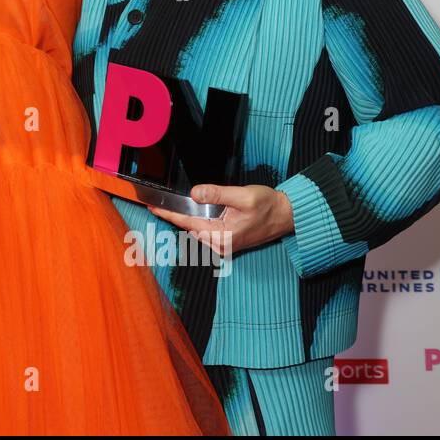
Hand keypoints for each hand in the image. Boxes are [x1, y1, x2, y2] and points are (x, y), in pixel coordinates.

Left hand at [147, 184, 294, 255]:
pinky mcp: (226, 241)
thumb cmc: (268, 206)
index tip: (153, 207)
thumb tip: (195, 194)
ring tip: (171, 207)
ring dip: (185, 219)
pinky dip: (196, 221)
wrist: (286, 215)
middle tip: (157, 203)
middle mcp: (221, 245)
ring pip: (196, 230)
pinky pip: (205, 231)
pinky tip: (191, 212)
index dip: (169, 214)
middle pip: (189, 228)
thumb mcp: (243, 196)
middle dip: (174, 216)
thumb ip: (217, 194)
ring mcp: (224, 245)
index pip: (188, 223)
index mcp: (223, 236)